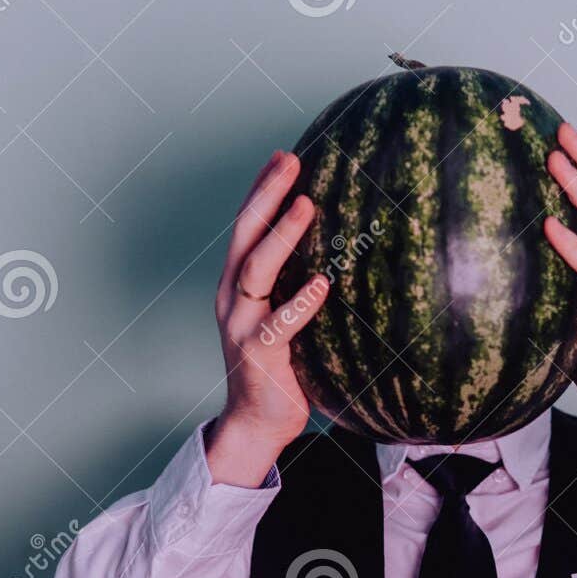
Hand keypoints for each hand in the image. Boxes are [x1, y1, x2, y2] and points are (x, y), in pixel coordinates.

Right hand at [205, 151, 329, 486]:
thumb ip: (298, 284)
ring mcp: (240, 325)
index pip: (246, 226)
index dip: (261, 189)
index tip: (282, 155)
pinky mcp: (258, 355)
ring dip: (280, 236)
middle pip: (244, 235)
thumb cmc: (281, 367)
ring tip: (305, 205)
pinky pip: (278, 325)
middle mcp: (233, 298)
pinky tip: (321, 284)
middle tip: (290, 161)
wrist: (258, 422)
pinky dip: (299, 303)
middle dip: (265, 195)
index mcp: (238, 285)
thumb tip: (344, 253)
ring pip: (256, 271)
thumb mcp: (285, 317)